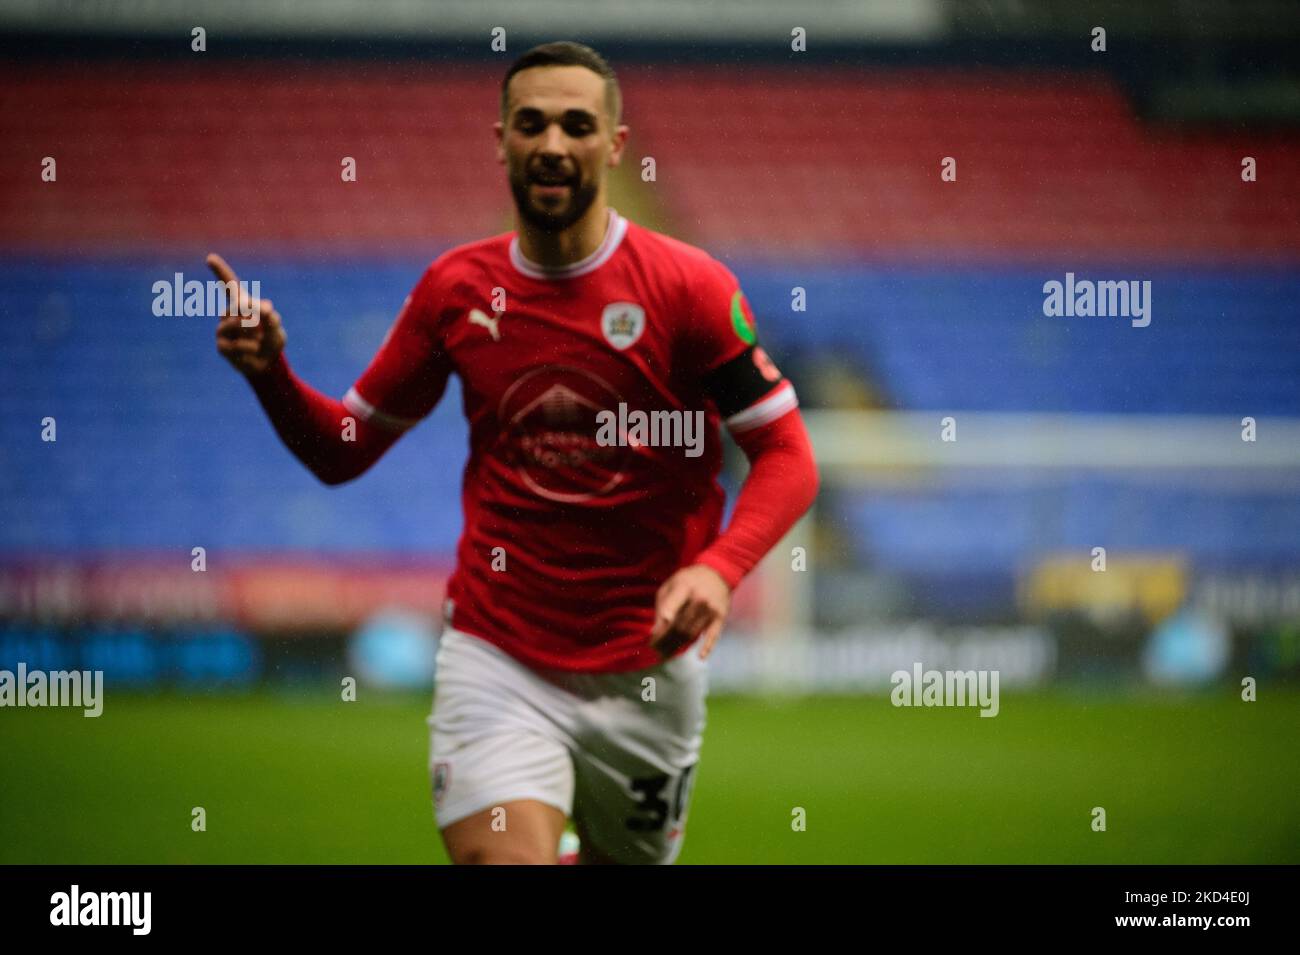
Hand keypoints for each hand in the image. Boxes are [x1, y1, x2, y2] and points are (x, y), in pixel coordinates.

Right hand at [208, 252, 285, 375]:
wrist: (266, 364)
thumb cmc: (271, 341)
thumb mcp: (277, 329)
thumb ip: (273, 318)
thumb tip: (265, 308)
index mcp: (241, 305)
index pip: (230, 285)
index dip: (220, 271)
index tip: (210, 258)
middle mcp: (228, 314)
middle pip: (239, 305)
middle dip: (256, 316)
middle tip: (262, 326)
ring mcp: (222, 329)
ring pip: (237, 324)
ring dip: (254, 333)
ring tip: (258, 340)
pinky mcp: (221, 346)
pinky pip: (236, 344)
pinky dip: (251, 348)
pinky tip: (253, 350)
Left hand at [649, 563, 730, 660]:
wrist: (717, 573)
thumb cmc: (688, 580)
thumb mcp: (671, 585)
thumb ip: (663, 605)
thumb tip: (654, 631)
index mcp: (685, 587)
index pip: (671, 607)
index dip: (662, 625)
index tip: (652, 638)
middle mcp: (699, 599)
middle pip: (680, 625)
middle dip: (666, 640)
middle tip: (656, 650)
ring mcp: (711, 609)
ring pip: (692, 633)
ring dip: (678, 646)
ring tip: (666, 655)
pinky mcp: (720, 617)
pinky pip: (713, 635)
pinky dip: (707, 647)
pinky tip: (700, 657)